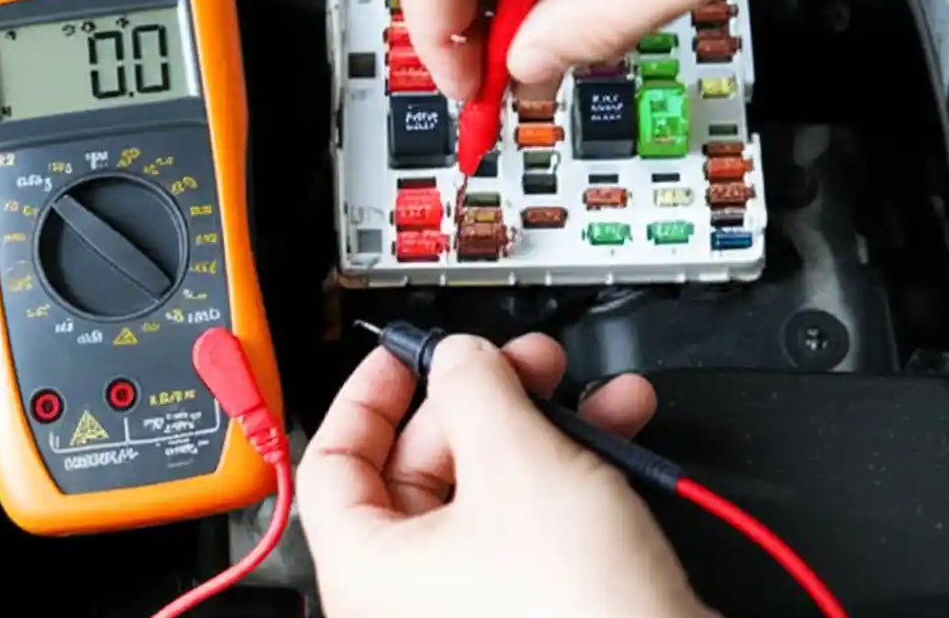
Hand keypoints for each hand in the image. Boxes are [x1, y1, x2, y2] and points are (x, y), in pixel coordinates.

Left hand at [298, 333, 713, 617]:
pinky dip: (567, 475)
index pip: (333, 462)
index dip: (369, 395)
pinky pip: (530, 523)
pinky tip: (615, 438)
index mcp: (368, 570)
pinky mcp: (529, 606)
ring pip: (490, 490)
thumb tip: (459, 359)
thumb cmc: (575, 611)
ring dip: (542, 429)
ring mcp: (470, 605)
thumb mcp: (517, 462)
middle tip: (524, 364)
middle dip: (484, 401)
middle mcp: (409, 596)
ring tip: (591, 395)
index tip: (407, 356)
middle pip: (421, 467)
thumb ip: (477, 390)